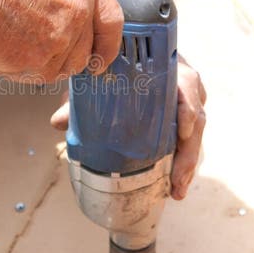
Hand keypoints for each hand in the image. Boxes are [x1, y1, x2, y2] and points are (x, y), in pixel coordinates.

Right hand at [0, 0, 122, 81]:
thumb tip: (58, 1)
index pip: (111, 21)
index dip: (106, 43)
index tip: (101, 57)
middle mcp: (78, 13)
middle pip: (82, 54)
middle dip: (58, 57)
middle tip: (29, 46)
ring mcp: (62, 41)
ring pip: (55, 70)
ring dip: (31, 63)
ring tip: (1, 38)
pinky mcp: (40, 65)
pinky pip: (29, 77)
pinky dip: (5, 68)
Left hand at [49, 57, 205, 200]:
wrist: (129, 62)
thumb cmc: (119, 68)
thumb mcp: (100, 79)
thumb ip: (80, 99)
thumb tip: (57, 122)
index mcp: (169, 69)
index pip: (187, 85)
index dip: (188, 106)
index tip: (183, 130)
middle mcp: (185, 87)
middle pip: (196, 119)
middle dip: (189, 153)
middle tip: (177, 180)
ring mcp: (188, 105)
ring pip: (194, 135)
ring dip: (187, 165)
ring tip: (177, 191)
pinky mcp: (184, 121)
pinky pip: (188, 143)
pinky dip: (182, 165)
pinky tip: (175, 187)